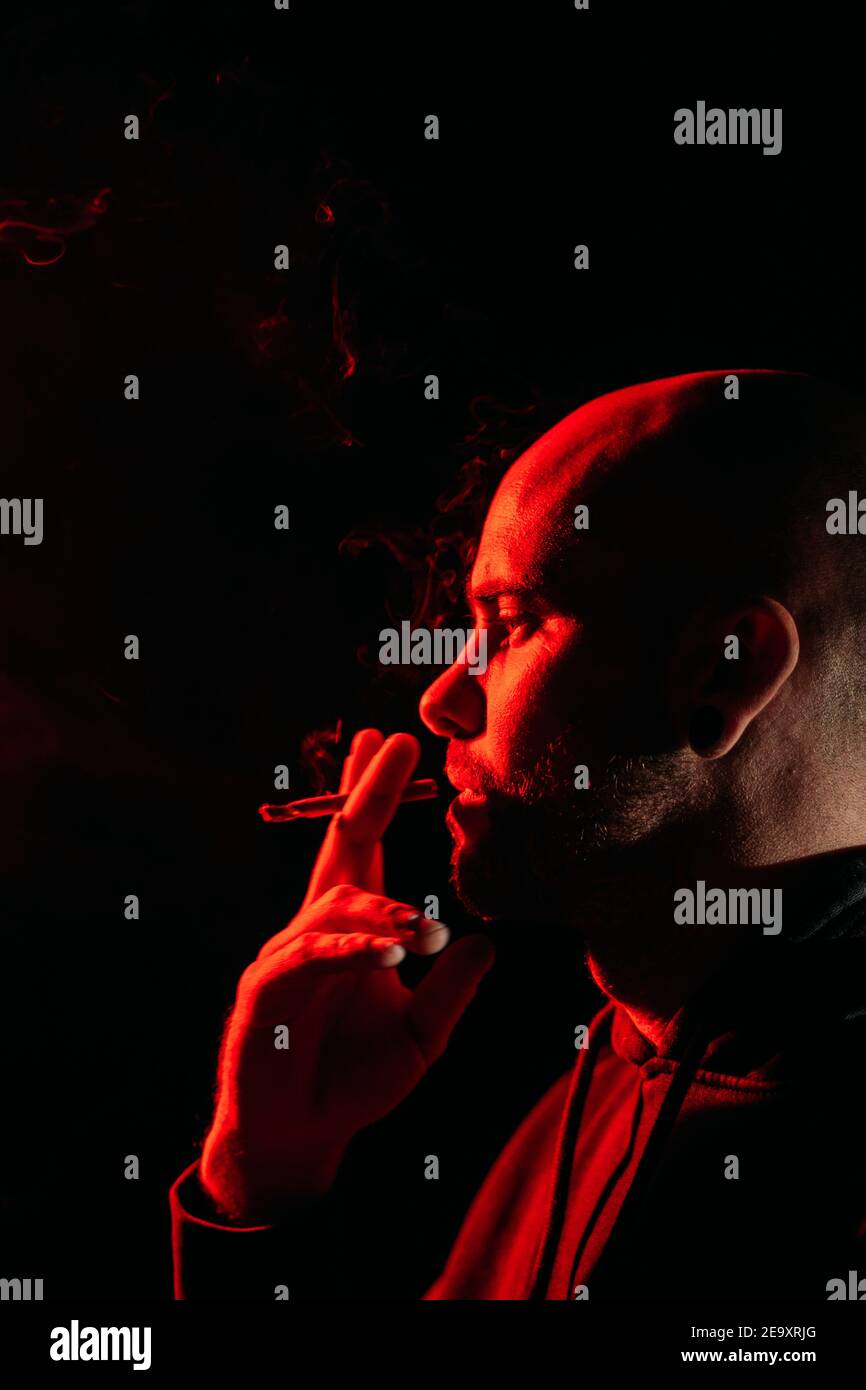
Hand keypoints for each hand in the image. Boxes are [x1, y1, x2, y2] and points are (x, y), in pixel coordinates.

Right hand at [200, 729, 494, 1219]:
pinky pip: (312, 960)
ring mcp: (285, 957)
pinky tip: (389, 952)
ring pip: (335, 910)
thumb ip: (449, 994)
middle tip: (389, 742)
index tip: (393, 743)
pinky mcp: (265, 994)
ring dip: (381, 911)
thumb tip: (485, 943)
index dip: (375, 795)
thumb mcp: (419, 1038)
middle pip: (339, 848)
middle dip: (364, 793)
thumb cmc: (350, 1081)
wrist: (298, 1139)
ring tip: (422, 929)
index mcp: (350, 930)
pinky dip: (351, 953)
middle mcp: (315, 930)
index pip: (363, 848)